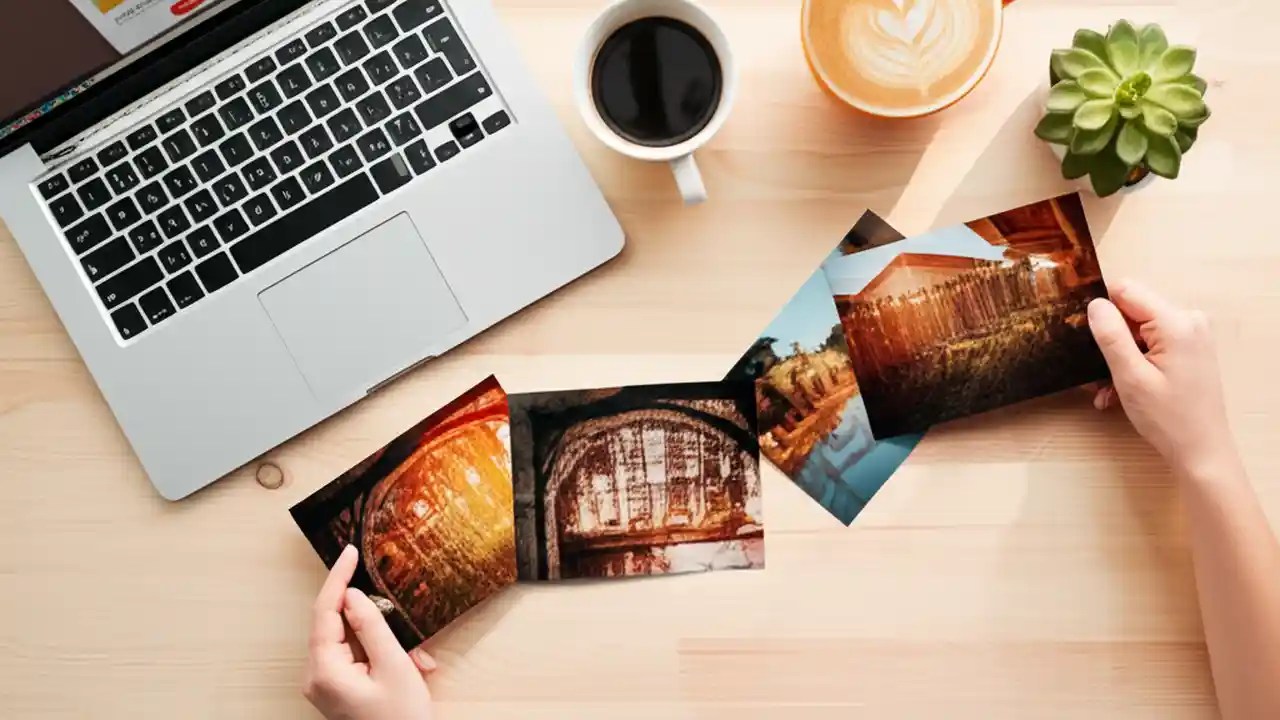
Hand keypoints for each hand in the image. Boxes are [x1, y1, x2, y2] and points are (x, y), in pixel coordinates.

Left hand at [303, 545, 435, 719]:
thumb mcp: (394, 666)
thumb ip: (372, 626)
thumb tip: (353, 595)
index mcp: (325, 671)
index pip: (325, 611)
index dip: (338, 578)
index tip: (350, 553)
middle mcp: (317, 677)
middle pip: (338, 625)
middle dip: (374, 618)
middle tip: (400, 618)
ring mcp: (325, 684)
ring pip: (351, 641)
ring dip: (383, 641)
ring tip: (414, 662)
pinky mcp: (337, 688)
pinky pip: (356, 656)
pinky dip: (381, 654)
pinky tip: (408, 667)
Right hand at [1087, 280, 1236, 475]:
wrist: (1202, 451)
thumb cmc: (1168, 418)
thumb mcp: (1130, 377)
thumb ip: (1111, 336)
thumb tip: (1094, 304)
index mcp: (1176, 323)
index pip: (1127, 291)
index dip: (1101, 308)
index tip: (1084, 334)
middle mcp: (1189, 321)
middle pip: (1133, 311)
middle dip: (1109, 339)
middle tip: (1092, 372)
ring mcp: (1192, 335)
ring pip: (1139, 331)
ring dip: (1118, 357)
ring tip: (1105, 389)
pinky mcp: (1189, 348)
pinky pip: (1152, 344)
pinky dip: (1133, 362)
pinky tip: (1120, 389)